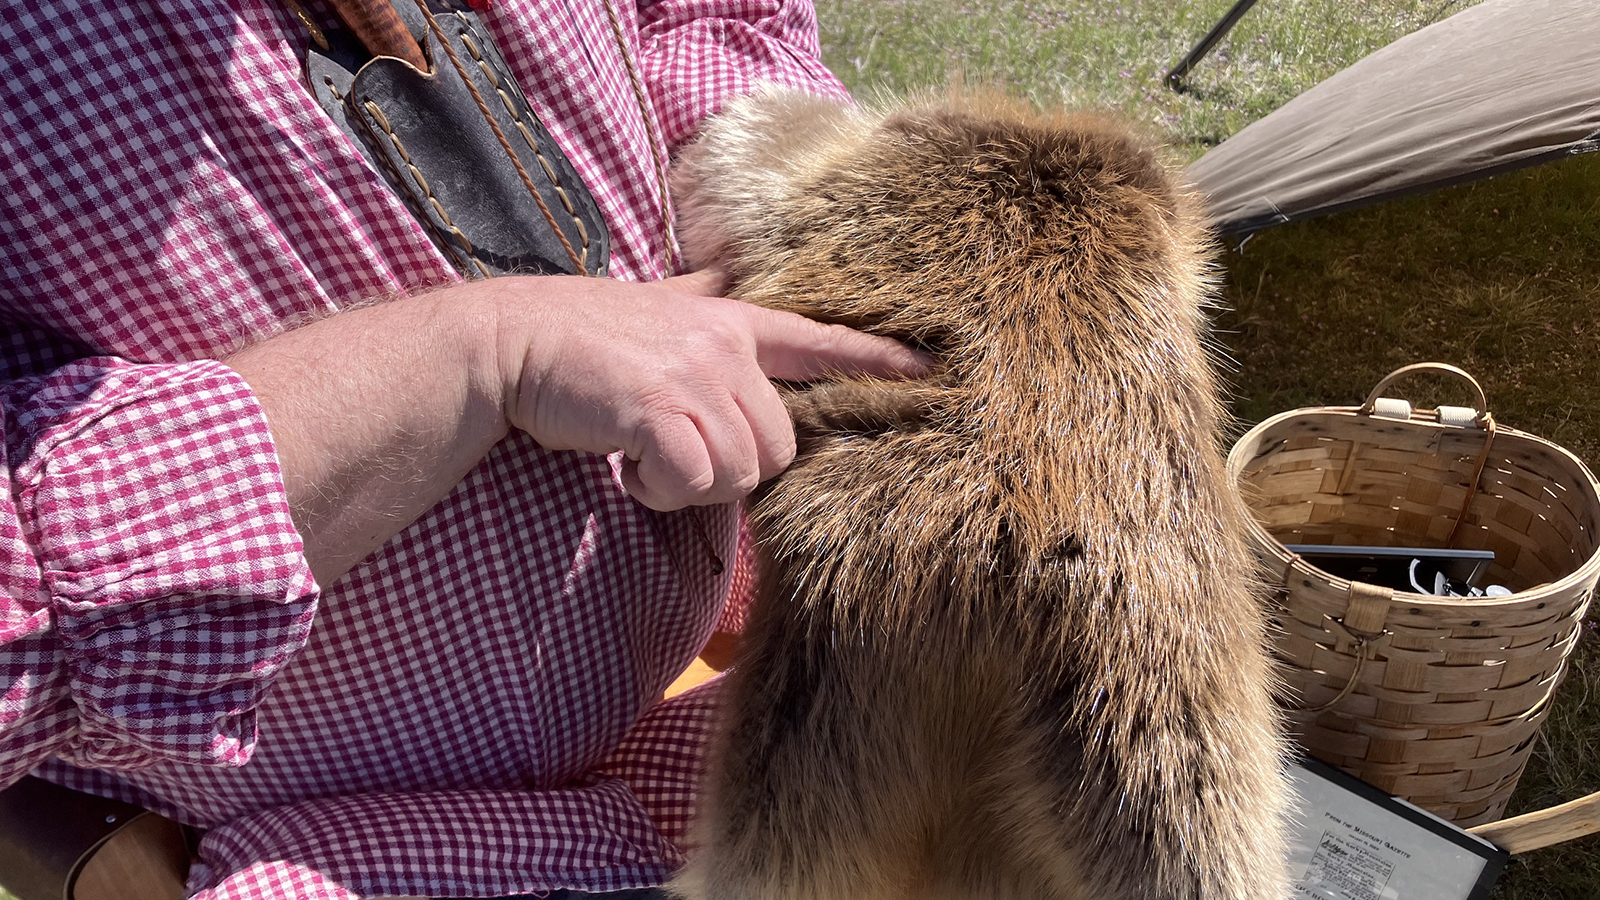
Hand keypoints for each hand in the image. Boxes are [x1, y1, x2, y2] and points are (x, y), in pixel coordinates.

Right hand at [496, 270, 925, 509]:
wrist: (513, 342)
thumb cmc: (583, 336)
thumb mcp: (657, 305)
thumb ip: (704, 298)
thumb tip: (731, 267)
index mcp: (730, 322)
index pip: (818, 339)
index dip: (875, 360)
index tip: (931, 370)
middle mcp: (723, 346)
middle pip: (779, 445)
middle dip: (733, 468)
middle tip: (676, 453)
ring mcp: (694, 376)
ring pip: (740, 472)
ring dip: (689, 484)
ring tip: (644, 454)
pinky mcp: (659, 410)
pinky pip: (693, 481)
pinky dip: (659, 491)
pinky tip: (628, 467)